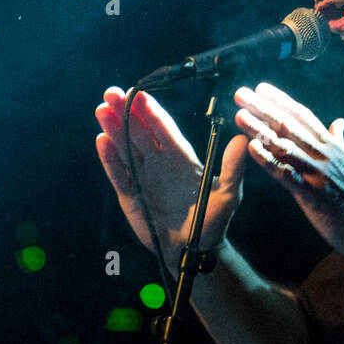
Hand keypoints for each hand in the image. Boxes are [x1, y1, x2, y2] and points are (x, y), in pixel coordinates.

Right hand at [95, 86, 247, 270]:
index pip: (164, 130)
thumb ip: (233, 168)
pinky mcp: (130, 196)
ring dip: (114, 130)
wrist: (196, 251)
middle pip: (140, 133)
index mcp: (182, 158)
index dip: (152, 112)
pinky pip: (119, 174)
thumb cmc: (214, 220)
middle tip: (112, 92)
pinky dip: (110, 158)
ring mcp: (143, 178)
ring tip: (102, 109)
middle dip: (126, 113)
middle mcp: (160, 164)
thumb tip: (241, 140)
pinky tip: (102, 140)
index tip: (140, 94)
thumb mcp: (229, 193)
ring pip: (126, 149)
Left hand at [233, 83, 343, 258]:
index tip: (262, 88)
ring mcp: (318, 173)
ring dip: (259, 129)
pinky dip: (268, 160)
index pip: (304, 116)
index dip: (281, 101)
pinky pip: (285, 174)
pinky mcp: (311, 195)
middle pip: (289, 125)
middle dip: (263, 108)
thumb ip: (339, 142)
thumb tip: (338, 123)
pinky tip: (251, 149)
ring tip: (240, 115)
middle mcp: (324, 154)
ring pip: (284, 145)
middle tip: (240, 93)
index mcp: (332, 147)